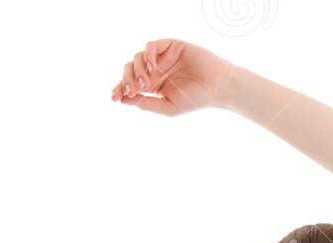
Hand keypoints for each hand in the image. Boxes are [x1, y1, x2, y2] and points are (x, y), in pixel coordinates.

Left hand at [110, 39, 235, 115]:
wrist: (218, 88)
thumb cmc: (195, 100)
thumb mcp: (167, 107)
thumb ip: (147, 104)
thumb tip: (125, 100)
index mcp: (152, 85)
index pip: (129, 84)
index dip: (119, 89)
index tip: (114, 98)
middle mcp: (155, 70)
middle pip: (130, 69)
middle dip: (126, 80)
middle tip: (131, 91)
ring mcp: (163, 57)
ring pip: (138, 57)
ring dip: (137, 70)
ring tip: (146, 84)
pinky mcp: (172, 46)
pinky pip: (152, 45)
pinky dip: (148, 55)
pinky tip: (152, 68)